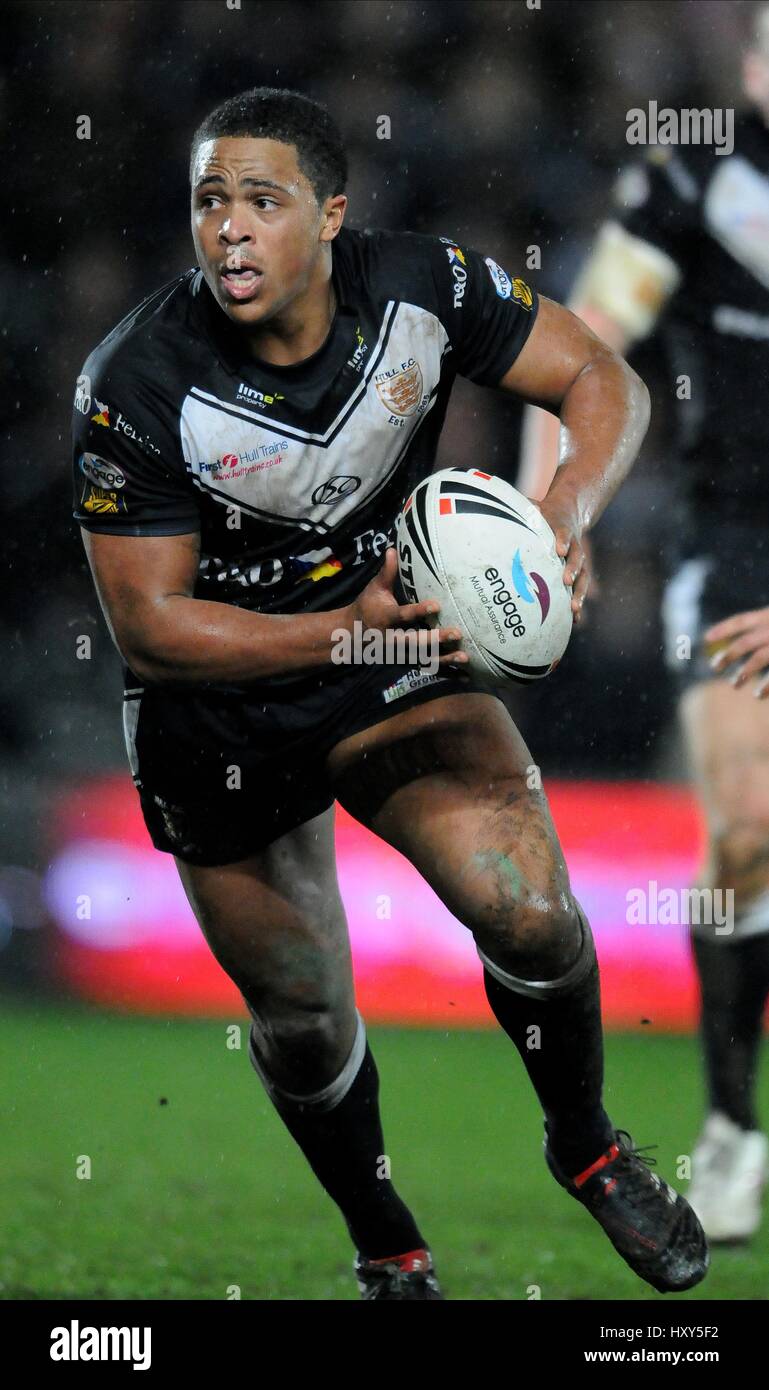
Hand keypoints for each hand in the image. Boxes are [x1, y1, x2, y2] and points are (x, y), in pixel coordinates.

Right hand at [347, 547, 468, 667]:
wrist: (352, 636)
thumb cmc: (367, 607)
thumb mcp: (374, 589)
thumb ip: (387, 572)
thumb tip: (393, 548)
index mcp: (385, 618)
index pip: (402, 615)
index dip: (418, 611)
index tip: (436, 605)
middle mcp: (392, 638)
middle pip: (415, 641)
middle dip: (435, 639)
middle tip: (457, 633)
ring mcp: (400, 653)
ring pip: (423, 658)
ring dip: (445, 659)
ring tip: (465, 657)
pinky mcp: (407, 661)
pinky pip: (428, 668)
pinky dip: (447, 673)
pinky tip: (465, 675)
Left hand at [530, 497, 594, 625]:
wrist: (568, 513)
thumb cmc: (543, 514)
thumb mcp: (534, 507)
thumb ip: (522, 509)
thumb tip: (500, 503)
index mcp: (562, 530)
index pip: (564, 534)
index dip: (563, 541)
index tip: (559, 548)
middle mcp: (573, 547)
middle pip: (577, 558)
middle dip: (572, 570)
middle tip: (566, 580)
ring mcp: (577, 561)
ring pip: (582, 578)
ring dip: (579, 593)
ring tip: (574, 610)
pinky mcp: (577, 574)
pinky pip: (579, 590)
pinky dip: (577, 604)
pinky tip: (574, 621)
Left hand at [705, 608, 768, 696]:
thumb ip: (764, 626)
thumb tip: (753, 636)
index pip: (742, 621)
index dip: (724, 629)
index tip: (706, 638)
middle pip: (745, 642)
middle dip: (728, 655)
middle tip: (714, 666)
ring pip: (758, 658)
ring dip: (744, 672)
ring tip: (734, 685)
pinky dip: (767, 686)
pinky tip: (758, 695)